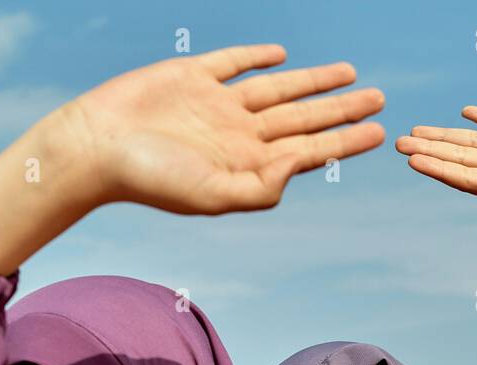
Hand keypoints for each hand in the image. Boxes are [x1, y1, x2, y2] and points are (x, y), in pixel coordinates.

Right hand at [68, 43, 385, 214]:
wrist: (96, 148)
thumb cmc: (151, 181)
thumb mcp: (212, 196)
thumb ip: (262, 187)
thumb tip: (304, 162)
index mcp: (248, 164)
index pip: (309, 150)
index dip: (345, 141)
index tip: (380, 132)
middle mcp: (239, 135)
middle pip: (303, 118)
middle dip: (342, 109)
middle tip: (380, 98)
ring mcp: (217, 105)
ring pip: (279, 90)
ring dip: (313, 82)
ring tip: (349, 75)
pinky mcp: (192, 77)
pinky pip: (233, 64)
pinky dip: (257, 58)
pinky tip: (281, 56)